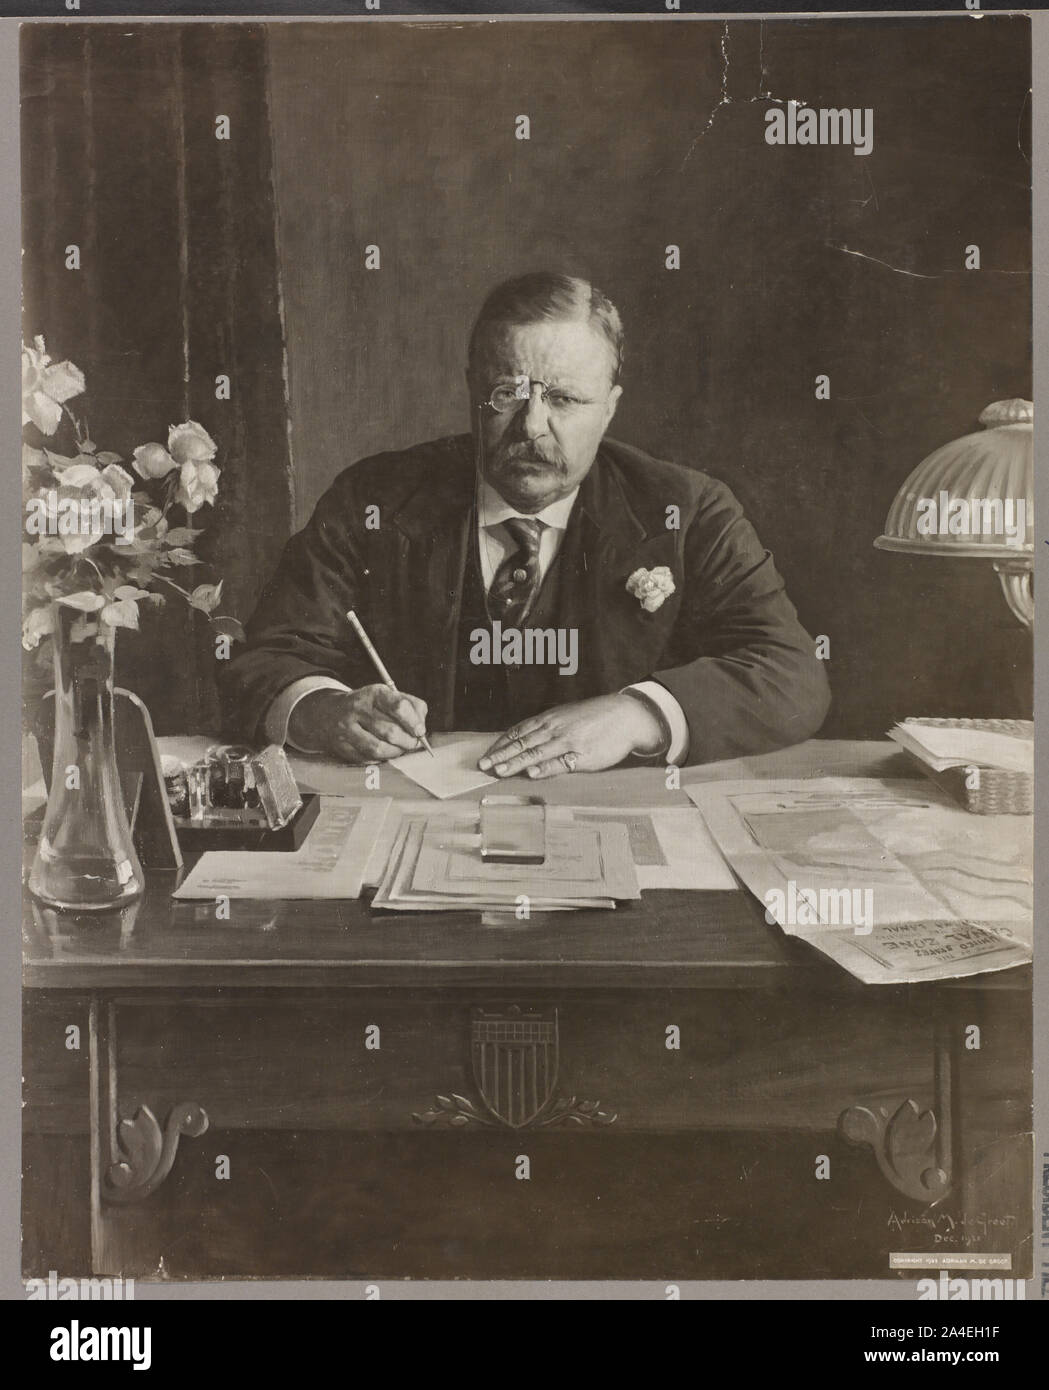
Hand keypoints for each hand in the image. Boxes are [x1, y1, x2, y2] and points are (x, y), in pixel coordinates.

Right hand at [288, 685, 428, 763]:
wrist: (329, 713)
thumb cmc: (367, 706)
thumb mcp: (387, 696)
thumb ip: (411, 706)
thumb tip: (421, 726)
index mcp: (373, 693)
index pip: (398, 706)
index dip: (413, 721)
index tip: (420, 731)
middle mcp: (357, 709)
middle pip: (390, 731)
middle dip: (407, 741)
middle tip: (413, 743)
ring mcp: (346, 729)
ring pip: (378, 748)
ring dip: (395, 752)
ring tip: (400, 748)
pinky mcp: (342, 746)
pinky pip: (367, 758)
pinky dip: (381, 758)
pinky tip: (385, 752)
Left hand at [478, 694, 664, 779]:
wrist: (626, 716)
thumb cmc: (595, 718)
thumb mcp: (566, 717)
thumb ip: (546, 728)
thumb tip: (523, 740)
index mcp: (549, 720)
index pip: (517, 732)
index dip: (500, 745)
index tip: (485, 756)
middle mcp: (555, 729)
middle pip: (522, 743)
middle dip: (501, 755)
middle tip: (482, 766)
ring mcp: (568, 742)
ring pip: (537, 752)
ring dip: (516, 762)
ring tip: (500, 771)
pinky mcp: (583, 756)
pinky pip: (561, 762)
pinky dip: (545, 768)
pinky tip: (532, 773)